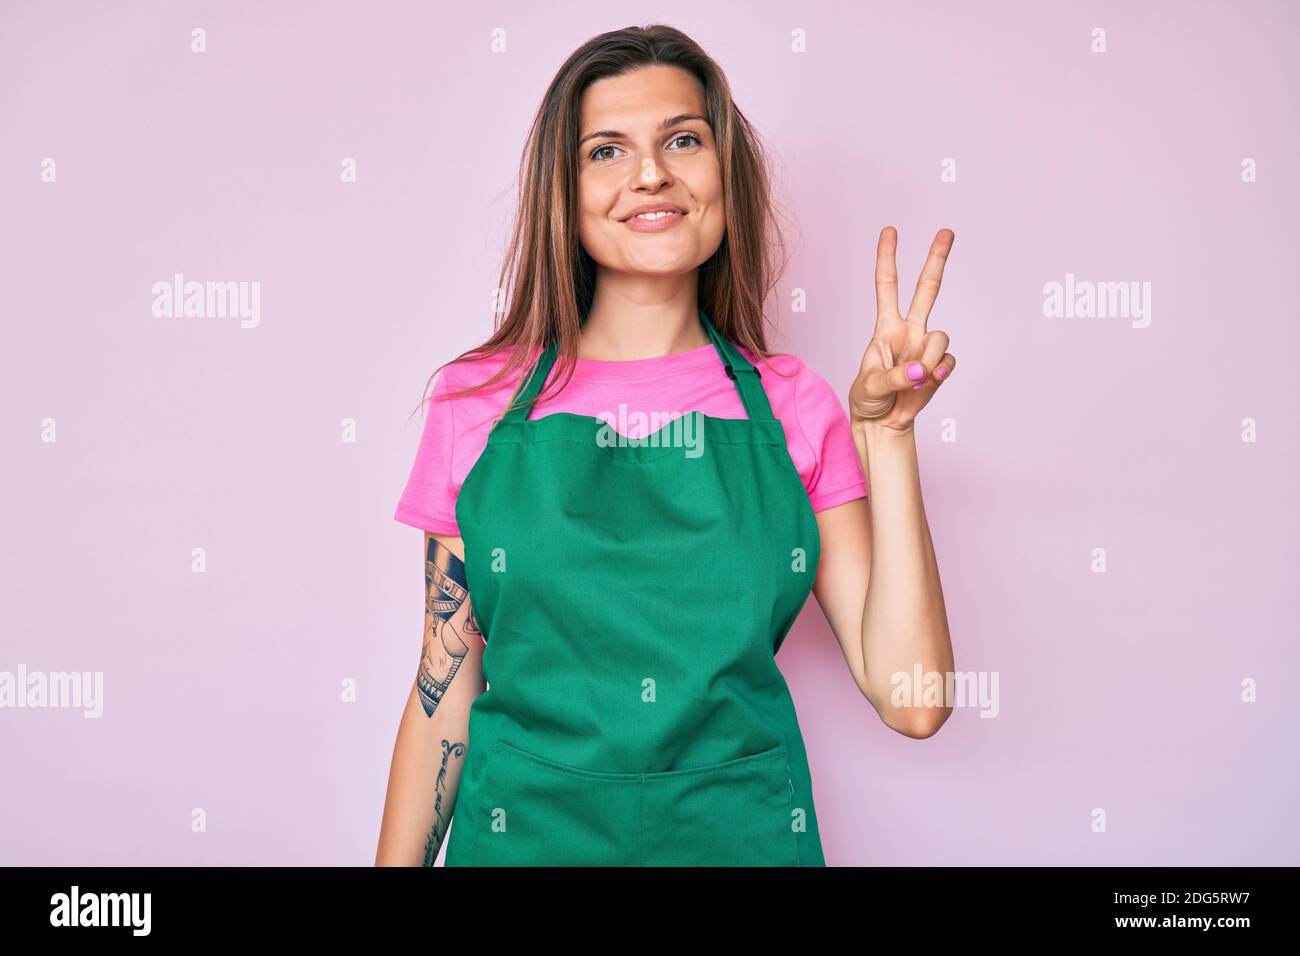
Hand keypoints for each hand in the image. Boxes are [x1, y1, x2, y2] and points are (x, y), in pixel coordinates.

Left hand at [847, 226, 956, 433]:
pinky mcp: (939, 367)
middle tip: (946, 231)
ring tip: (914, 379)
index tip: (890, 231)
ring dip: (929, 359)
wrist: (882, 423)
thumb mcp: (870, 386)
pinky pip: (948, 362)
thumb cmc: (868, 398)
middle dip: (936, 260)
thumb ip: (895, 376)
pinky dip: (940, 374)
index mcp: (885, 327)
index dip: (887, 258)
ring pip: (940, 337)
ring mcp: (925, 347)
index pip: (887, 286)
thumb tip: (921, 369)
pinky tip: (928, 383)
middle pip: (926, 289)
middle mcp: (908, 331)